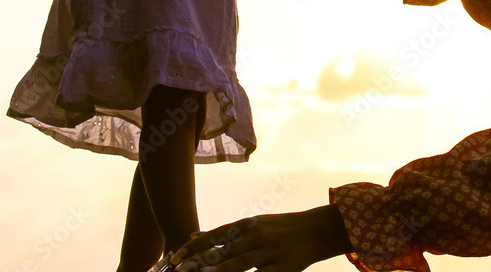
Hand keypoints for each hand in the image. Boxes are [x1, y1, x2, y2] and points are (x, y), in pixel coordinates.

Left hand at [171, 206, 351, 271]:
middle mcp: (256, 237)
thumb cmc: (279, 228)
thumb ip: (225, 232)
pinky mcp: (281, 269)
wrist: (315, 230)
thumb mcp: (253, 224)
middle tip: (180, 270)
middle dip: (200, 262)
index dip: (194, 247)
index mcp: (248, 225)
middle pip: (223, 251)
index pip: (215, 235)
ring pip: (239, 264)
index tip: (174, 258)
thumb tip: (194, 236)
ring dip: (219, 271)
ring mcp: (269, 253)